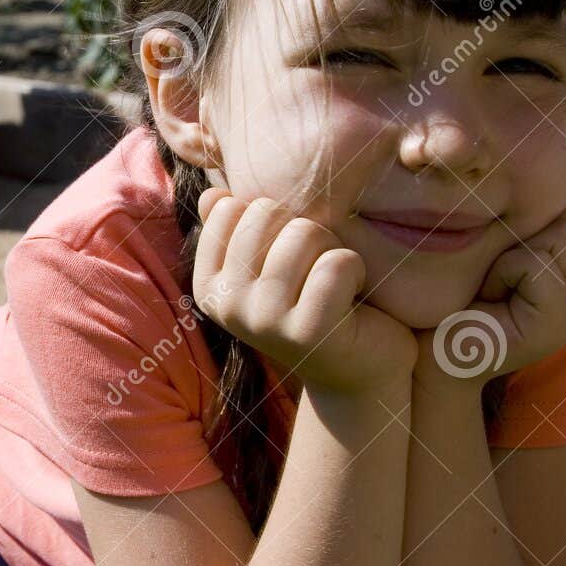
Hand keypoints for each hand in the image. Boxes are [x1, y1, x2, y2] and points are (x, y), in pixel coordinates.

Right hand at [192, 188, 417, 397]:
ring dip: (333, 248)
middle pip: (267, 214)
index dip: (273, 219)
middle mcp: (228, 306)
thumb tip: (212, 194)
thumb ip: (236, 229)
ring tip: (336, 282)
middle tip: (318, 268)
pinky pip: (336, 264)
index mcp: (209, 287)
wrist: (356, 370)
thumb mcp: (269, 265)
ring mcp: (264, 322)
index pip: (231, 208)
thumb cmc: (313, 304)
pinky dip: (356, 269)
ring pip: (303, 233)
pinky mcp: (309, 333)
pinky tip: (355, 295)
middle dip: (306, 229)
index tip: (288, 254)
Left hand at [419, 198, 565, 390]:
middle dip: (517, 235)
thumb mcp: (492, 245)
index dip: (522, 217)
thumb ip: (523, 215)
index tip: (493, 255)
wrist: (429, 353)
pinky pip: (537, 265)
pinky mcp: (560, 325)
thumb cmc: (452, 294)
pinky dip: (503, 274)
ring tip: (488, 286)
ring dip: (507, 255)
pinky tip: (488, 301)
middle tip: (488, 274)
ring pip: (556, 237)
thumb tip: (529, 156)